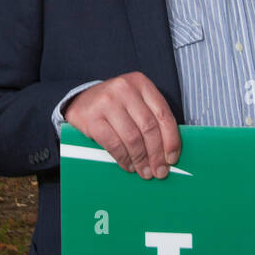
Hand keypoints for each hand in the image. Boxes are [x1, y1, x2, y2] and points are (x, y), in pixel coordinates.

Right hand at [63, 72, 180, 178]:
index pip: (163, 114)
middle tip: (159, 172)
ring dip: (141, 160)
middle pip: (148, 128)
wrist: (81, 100)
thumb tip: (168, 152)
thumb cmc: (115, 105)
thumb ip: (152, 118)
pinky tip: (128, 166)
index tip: (172, 158)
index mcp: (141, 83)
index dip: (171, 140)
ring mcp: (106, 101)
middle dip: (156, 154)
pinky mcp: (91, 117)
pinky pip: (113, 144)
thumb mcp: (135, 102)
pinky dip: (124, 159)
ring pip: (132, 138)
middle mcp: (124, 88)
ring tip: (144, 172)